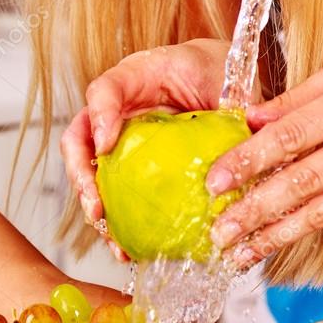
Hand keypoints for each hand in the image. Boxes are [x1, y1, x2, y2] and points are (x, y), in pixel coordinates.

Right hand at [60, 39, 231, 260]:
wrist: (219, 82)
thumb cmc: (214, 72)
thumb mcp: (219, 72)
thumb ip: (222, 95)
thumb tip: (243, 125)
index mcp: (129, 83)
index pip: (103, 92)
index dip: (100, 117)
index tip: (107, 144)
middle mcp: (113, 115)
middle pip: (79, 143)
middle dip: (81, 177)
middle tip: (96, 206)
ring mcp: (117, 144)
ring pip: (90, 175)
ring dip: (94, 209)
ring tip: (112, 238)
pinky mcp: (130, 172)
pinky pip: (116, 198)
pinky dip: (119, 225)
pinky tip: (131, 250)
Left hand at [207, 47, 322, 264]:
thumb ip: (296, 99)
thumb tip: (249, 119)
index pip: (291, 136)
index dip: (248, 161)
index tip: (216, 180)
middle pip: (303, 181)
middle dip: (255, 210)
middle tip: (220, 230)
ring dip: (277, 235)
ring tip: (241, 251)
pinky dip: (308, 228)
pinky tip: (278, 239)